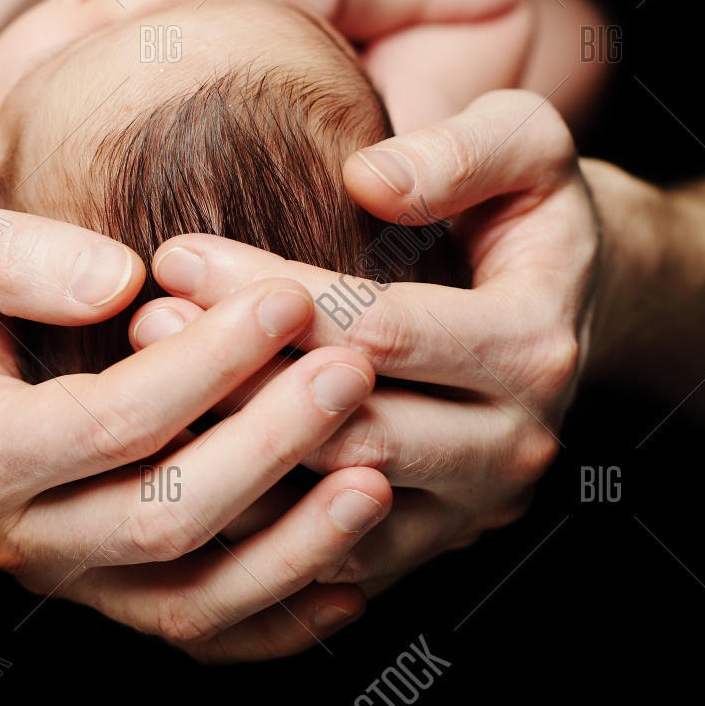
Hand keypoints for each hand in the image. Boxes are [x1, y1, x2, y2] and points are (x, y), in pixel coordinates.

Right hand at [0, 190, 391, 659]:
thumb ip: (8, 254)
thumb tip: (116, 282)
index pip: (113, 422)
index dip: (208, 367)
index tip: (286, 301)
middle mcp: (16, 534)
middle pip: (162, 519)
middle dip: (270, 446)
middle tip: (354, 370)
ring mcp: (66, 576)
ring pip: (190, 599)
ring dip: (293, 547)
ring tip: (379, 474)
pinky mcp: (108, 593)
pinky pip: (200, 633)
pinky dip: (278, 618)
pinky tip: (355, 578)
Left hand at [128, 90, 599, 593]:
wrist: (559, 299)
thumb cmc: (522, 209)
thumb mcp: (527, 144)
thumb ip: (463, 150)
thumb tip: (371, 180)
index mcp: (535, 347)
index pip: (383, 331)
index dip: (275, 292)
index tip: (180, 253)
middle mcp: (513, 445)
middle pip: (354, 432)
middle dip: (239, 379)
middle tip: (145, 321)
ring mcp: (469, 510)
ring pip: (330, 510)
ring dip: (231, 453)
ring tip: (146, 384)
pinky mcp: (427, 546)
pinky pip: (325, 560)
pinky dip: (251, 519)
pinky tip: (182, 455)